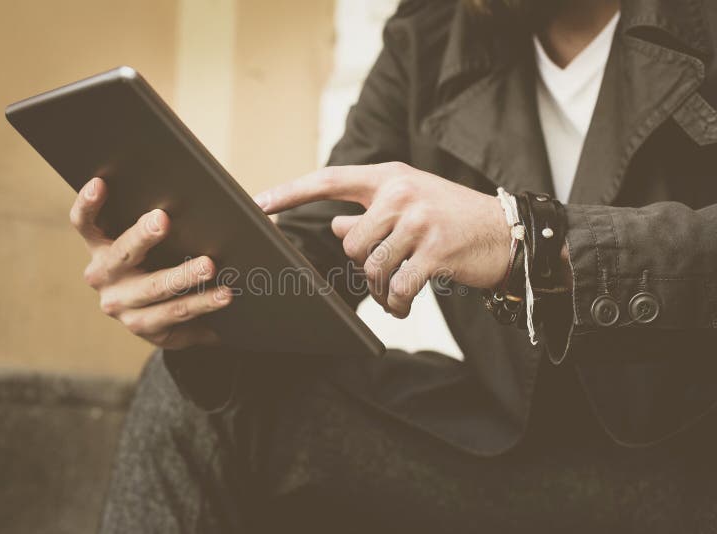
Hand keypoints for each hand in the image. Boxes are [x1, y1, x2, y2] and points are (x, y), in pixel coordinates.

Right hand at [70, 177, 231, 348]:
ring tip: (209, 265)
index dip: (88, 204)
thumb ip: (167, 221)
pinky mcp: (143, 327)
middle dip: (142, 236)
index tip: (101, 183)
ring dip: (183, 275)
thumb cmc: (163, 262)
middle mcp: (103, 276)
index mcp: (100, 246)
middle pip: (122, 253)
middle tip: (163, 220)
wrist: (169, 317)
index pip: (85, 223)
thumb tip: (221, 198)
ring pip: (153, 287)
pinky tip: (223, 294)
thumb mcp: (157, 242)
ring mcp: (120, 305)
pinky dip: (202, 302)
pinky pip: (175, 312)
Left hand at [255, 162, 510, 317]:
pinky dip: (395, 303)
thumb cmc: (451, 217)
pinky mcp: (435, 249)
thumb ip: (370, 213)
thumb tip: (334, 226)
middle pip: (350, 243)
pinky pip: (396, 286)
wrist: (505, 231)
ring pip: (371, 267)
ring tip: (394, 291)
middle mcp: (400, 193)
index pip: (328, 180)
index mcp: (388, 176)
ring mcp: (419, 220)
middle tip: (382, 276)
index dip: (290, 192)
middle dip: (363, 266)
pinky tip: (402, 304)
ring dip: (379, 289)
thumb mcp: (409, 204)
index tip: (258, 204)